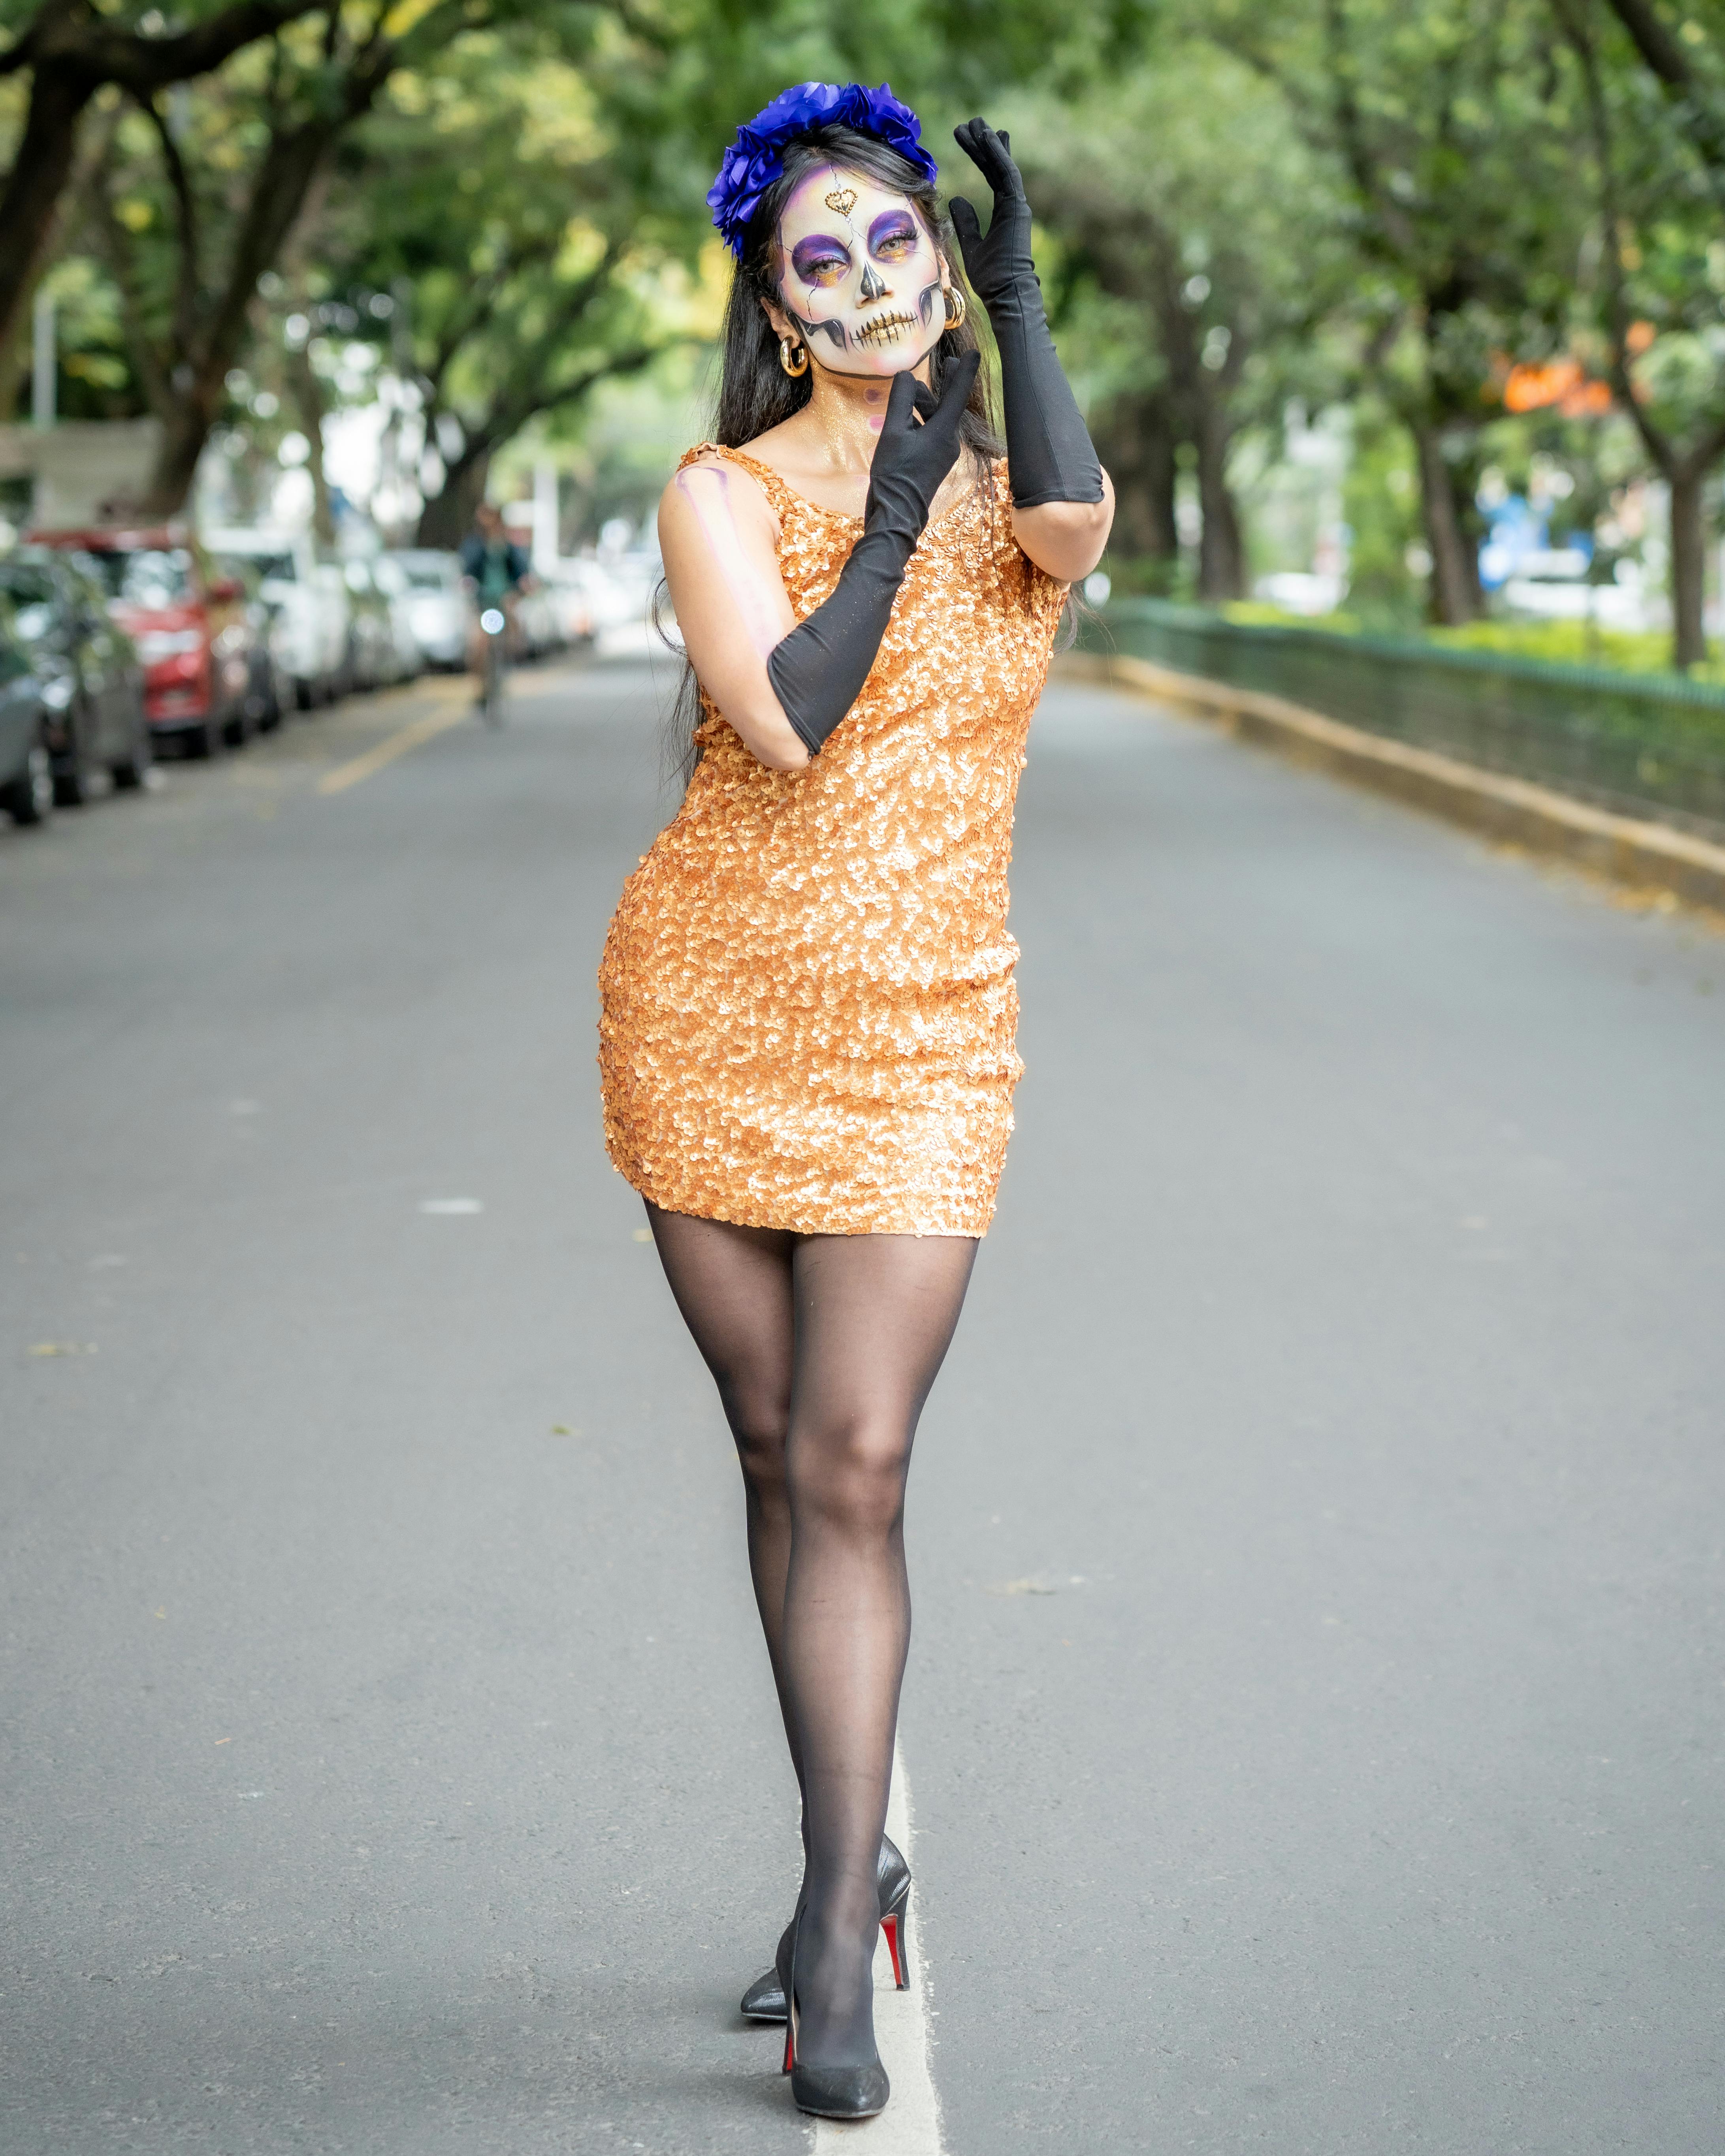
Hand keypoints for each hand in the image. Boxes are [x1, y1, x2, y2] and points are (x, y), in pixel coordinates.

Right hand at [863, 351, 981, 540]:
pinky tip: (903, 421)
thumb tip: (905, 375)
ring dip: (923, 405)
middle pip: (947, 405)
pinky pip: (931, 434)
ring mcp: (943, 454)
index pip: (958, 394)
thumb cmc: (894, 474)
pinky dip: (919, 422)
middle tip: (947, 364)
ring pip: (936, 420)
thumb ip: (900, 400)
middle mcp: (949, 442)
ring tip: (906, 395)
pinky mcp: (934, 463)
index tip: (975, 353)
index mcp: (943, 432)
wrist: (897, 515)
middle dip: (943, 385)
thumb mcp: (893, 432)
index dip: (965, 372)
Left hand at [949, 120, 1035, 312]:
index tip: (967, 138)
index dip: (980, 156)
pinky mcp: (1017, 207)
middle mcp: (1013, 205)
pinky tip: (987, 137)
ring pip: (1002, 166)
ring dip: (988, 143)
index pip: (992, 176)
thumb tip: (955, 199)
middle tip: (970, 123)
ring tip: (975, 123)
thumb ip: (966, 222)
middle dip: (983, 144)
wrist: (1006, 294)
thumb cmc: (991, 278)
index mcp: (1004, 212)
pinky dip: (997, 155)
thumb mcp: (971, 246)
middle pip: (997, 166)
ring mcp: (1017, 205)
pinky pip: (1007, 174)